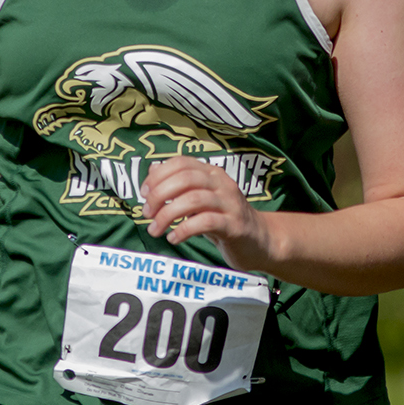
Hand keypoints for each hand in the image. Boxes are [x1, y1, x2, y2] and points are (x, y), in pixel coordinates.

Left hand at [142, 157, 275, 271]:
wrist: (260, 241)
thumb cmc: (224, 219)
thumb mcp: (201, 199)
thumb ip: (180, 185)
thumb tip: (153, 169)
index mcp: (212, 173)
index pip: (181, 162)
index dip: (158, 176)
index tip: (143, 193)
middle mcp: (222, 183)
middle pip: (185, 178)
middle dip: (159, 195)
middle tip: (147, 214)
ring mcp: (230, 204)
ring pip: (193, 199)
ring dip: (167, 215)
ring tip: (155, 230)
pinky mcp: (234, 225)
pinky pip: (205, 222)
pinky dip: (184, 230)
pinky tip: (174, 238)